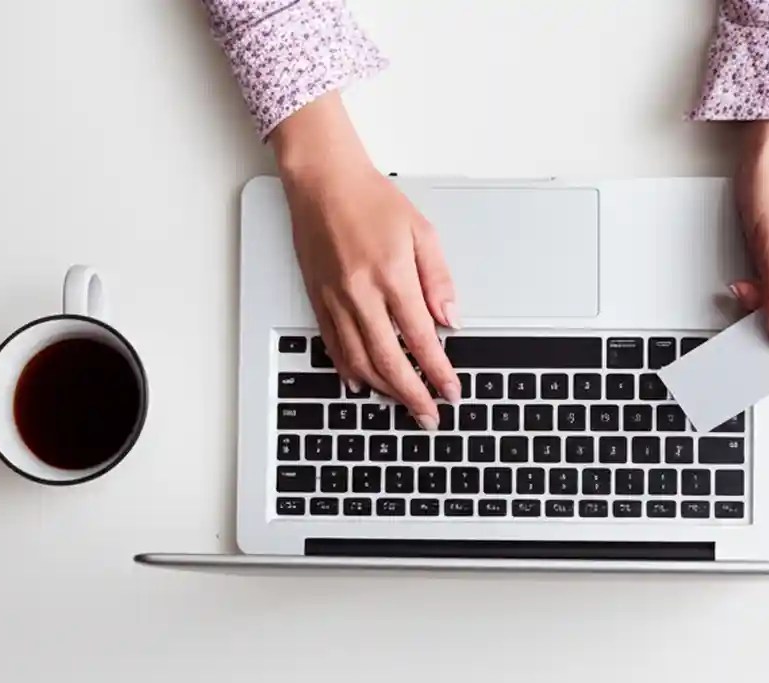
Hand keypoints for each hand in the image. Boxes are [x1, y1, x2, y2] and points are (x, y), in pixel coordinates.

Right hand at [272, 93, 460, 428]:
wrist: (323, 181)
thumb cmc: (372, 199)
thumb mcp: (423, 232)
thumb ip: (439, 280)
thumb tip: (450, 321)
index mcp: (391, 275)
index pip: (420, 337)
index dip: (438, 371)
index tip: (451, 391)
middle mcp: (360, 292)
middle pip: (388, 359)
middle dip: (412, 395)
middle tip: (429, 416)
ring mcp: (334, 299)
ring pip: (358, 360)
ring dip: (383, 389)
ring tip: (402, 404)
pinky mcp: (317, 299)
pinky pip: (333, 346)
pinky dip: (349, 370)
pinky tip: (362, 383)